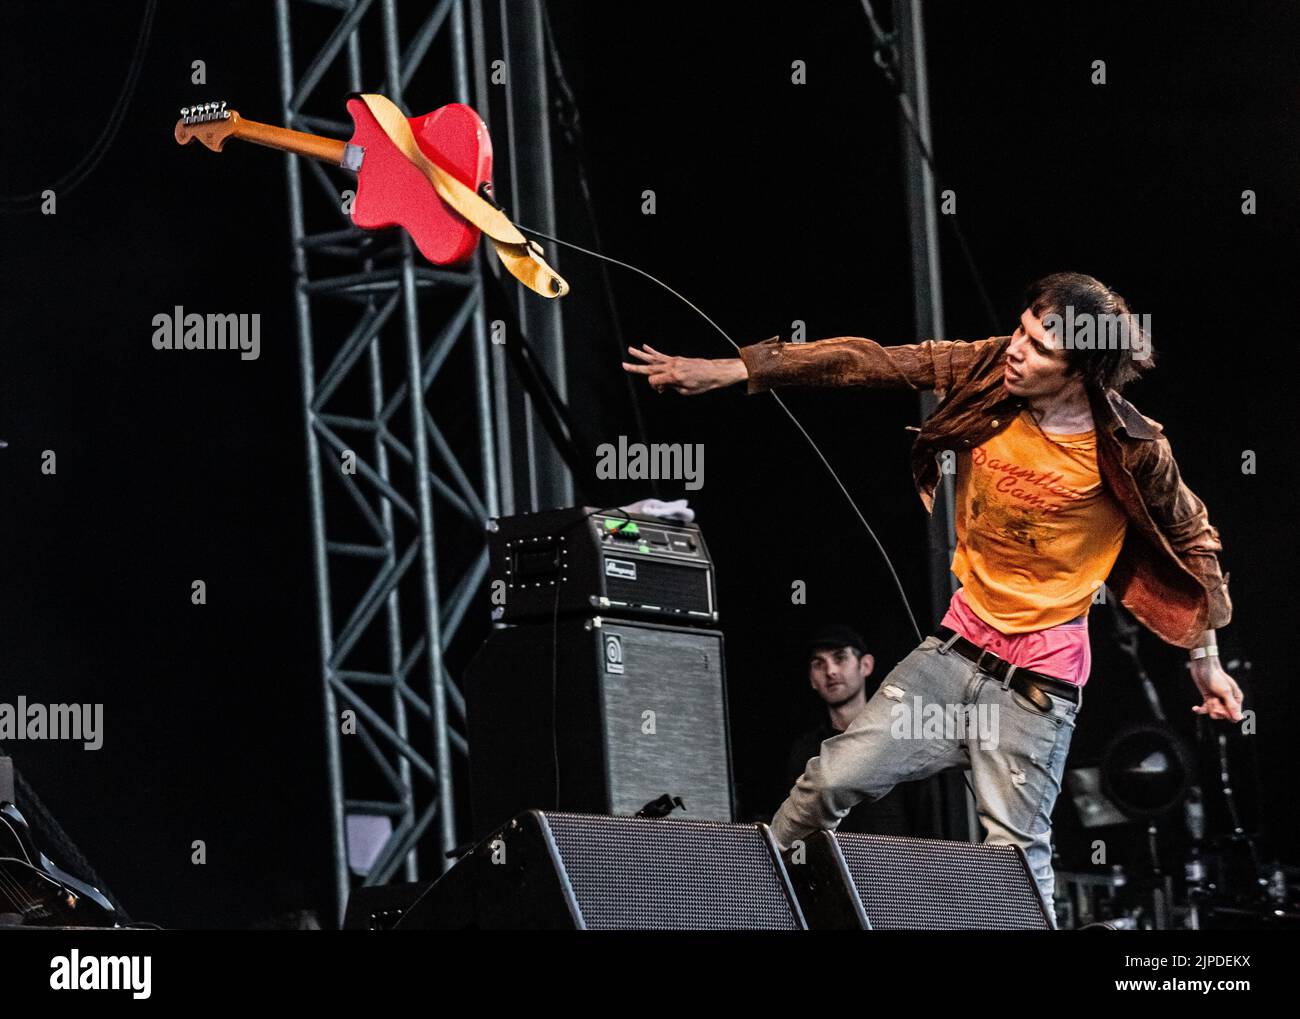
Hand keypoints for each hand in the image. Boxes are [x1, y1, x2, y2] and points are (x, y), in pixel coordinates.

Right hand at [621, 344, 745, 394]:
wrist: (714, 372)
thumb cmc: (702, 384)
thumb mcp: (686, 391)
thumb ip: (672, 387)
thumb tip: (661, 385)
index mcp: (674, 376)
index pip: (654, 381)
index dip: (654, 387)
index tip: (661, 391)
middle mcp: (672, 366)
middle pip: (649, 367)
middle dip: (635, 367)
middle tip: (623, 365)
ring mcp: (673, 361)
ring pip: (653, 358)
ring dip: (640, 354)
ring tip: (630, 349)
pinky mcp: (676, 359)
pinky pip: (662, 355)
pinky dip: (653, 351)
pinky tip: (645, 346)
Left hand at [1189, 657, 1244, 721]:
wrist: (1203, 667)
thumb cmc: (1216, 677)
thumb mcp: (1225, 692)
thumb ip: (1231, 705)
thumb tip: (1239, 719)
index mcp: (1237, 699)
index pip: (1235, 716)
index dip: (1227, 715)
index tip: (1221, 708)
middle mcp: (1228, 701)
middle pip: (1224, 716)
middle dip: (1217, 710)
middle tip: (1214, 700)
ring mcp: (1218, 700)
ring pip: (1214, 713)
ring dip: (1210, 707)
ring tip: (1210, 698)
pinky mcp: (1208, 698)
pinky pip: (1205, 709)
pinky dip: (1200, 709)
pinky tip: (1195, 708)